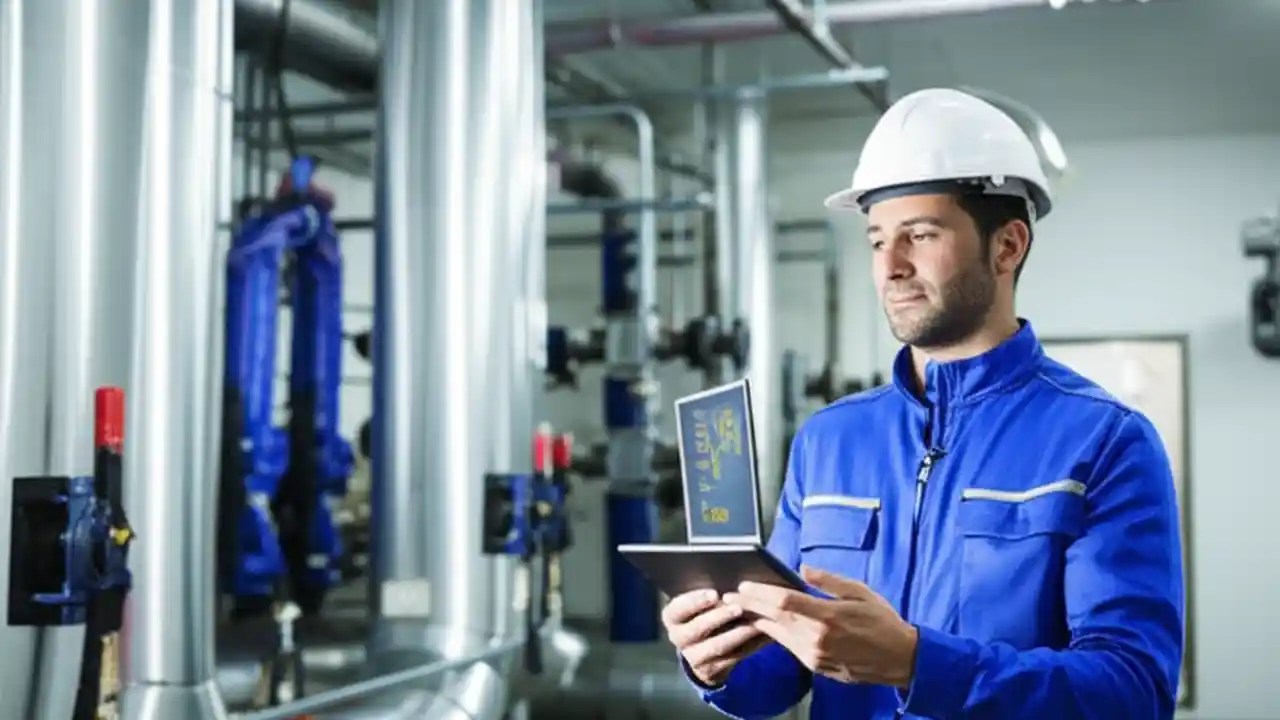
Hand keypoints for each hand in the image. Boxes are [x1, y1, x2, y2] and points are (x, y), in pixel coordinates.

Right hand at [662, 589, 770, 686]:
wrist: (705, 647)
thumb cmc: (706, 611)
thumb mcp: (701, 602)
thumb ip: (710, 593)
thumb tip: (733, 580)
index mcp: (672, 616)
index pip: (678, 608)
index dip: (695, 601)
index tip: (714, 593)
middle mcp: (677, 637)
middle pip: (698, 628)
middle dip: (720, 616)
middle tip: (739, 607)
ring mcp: (692, 656)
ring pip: (718, 645)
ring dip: (739, 632)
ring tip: (757, 621)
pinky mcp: (710, 670)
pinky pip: (733, 657)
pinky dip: (750, 645)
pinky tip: (764, 634)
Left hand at [725, 566, 918, 687]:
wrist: (900, 659)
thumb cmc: (883, 622)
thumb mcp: (860, 592)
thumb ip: (829, 581)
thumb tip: (804, 569)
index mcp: (828, 617)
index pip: (784, 603)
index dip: (760, 594)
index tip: (743, 585)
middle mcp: (817, 639)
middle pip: (774, 619)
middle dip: (749, 606)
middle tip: (729, 596)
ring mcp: (815, 656)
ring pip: (778, 635)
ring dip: (758, 621)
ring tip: (741, 608)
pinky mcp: (816, 667)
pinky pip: (789, 647)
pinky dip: (774, 634)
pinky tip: (765, 625)